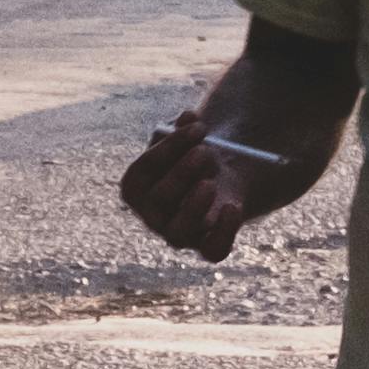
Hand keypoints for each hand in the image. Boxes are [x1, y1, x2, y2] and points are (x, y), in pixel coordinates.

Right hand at [120, 111, 254, 263]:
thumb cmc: (192, 154)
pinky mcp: (206, 246)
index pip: (142, 172)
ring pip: (179, 232)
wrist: (221, 176)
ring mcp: (178, 234)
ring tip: (210, 182)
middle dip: (182, 172)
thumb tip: (188, 117)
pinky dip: (224, 231)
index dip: (168, 147)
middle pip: (159, 200)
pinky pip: (213, 250)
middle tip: (204, 151)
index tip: (196, 127)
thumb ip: (181, 127)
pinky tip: (232, 206)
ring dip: (194, 206)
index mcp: (136, 187)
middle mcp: (151, 215)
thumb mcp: (184, 138)